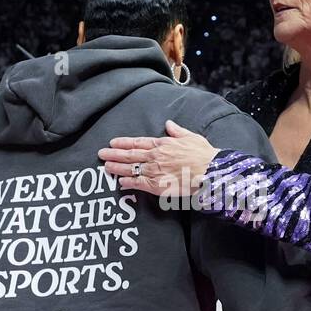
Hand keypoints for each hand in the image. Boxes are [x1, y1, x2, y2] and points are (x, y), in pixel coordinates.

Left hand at [97, 120, 218, 196]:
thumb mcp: (191, 137)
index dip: (124, 142)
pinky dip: (129, 183)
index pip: (138, 142)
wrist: (210, 171)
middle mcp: (155, 156)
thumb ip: (178, 131)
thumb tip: (169, 124)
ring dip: (117, 168)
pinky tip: (120, 183)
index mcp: (163, 144)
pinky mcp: (157, 185)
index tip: (113, 142)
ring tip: (106, 167)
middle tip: (101, 154)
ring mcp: (155, 171)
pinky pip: (139, 183)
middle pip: (130, 154)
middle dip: (114, 154)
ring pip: (131, 168)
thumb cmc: (204, 155)